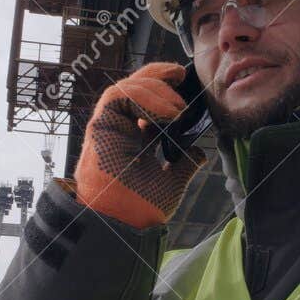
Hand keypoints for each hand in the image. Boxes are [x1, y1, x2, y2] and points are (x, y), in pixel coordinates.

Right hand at [74, 62, 207, 228]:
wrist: (124, 224)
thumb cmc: (142, 209)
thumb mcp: (172, 183)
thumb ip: (183, 165)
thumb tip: (199, 154)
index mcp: (134, 141)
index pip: (145, 103)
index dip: (162, 89)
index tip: (184, 82)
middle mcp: (120, 130)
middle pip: (133, 89)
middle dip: (156, 76)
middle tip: (180, 75)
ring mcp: (108, 127)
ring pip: (125, 88)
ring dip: (154, 88)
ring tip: (178, 107)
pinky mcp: (100, 127)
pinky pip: (118, 96)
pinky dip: (144, 96)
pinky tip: (167, 111)